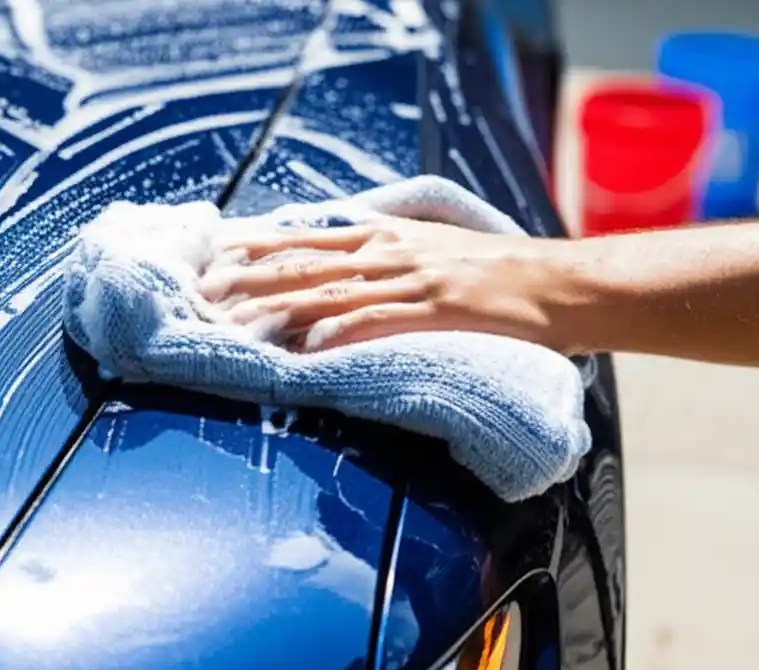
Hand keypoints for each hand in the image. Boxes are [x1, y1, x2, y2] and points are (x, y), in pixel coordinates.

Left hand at [199, 218, 585, 352]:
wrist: (559, 283)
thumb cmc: (494, 272)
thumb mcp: (429, 248)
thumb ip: (380, 254)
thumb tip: (333, 264)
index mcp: (383, 236)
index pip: (302, 238)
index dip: (252, 248)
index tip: (208, 260)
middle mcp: (388, 251)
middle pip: (300, 263)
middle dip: (245, 280)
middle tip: (199, 297)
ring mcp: (411, 279)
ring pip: (328, 290)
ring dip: (276, 308)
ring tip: (231, 324)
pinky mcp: (437, 310)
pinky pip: (379, 320)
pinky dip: (340, 331)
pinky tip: (307, 346)